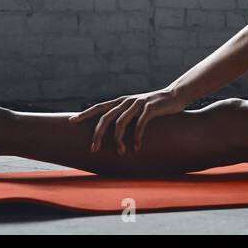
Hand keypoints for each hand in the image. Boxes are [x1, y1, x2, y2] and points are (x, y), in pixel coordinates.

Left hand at [68, 87, 187, 154]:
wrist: (176, 95)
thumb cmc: (156, 105)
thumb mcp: (138, 108)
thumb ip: (126, 115)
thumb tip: (114, 129)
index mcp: (121, 102)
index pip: (98, 107)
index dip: (85, 114)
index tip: (71, 122)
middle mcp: (127, 101)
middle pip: (106, 117)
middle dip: (98, 134)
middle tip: (94, 149)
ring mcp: (138, 104)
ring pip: (121, 122)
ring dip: (118, 139)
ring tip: (120, 152)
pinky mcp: (150, 108)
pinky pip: (140, 124)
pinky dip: (137, 136)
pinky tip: (137, 147)